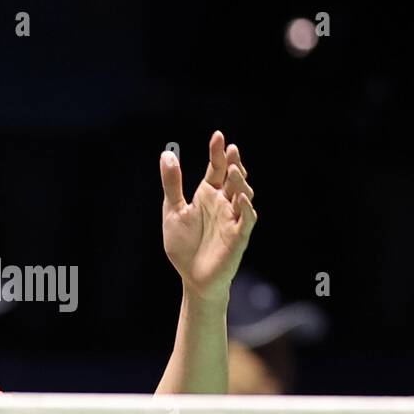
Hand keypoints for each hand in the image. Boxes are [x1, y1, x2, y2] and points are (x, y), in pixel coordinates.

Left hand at [160, 132, 256, 302]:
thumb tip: (167, 153)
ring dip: (240, 182)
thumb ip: (172, 183)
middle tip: (231, 149)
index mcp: (208, 195)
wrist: (192, 277)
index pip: (216, 168)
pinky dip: (245, 209)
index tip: (218, 136)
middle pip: (233, 178)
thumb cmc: (184, 245)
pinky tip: (240, 198)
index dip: (218, 153)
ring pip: (243, 195)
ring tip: (234, 169)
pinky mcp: (238, 237)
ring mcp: (233, 219)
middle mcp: (223, 203)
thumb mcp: (173, 210)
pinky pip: (246, 220)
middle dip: (233, 163)